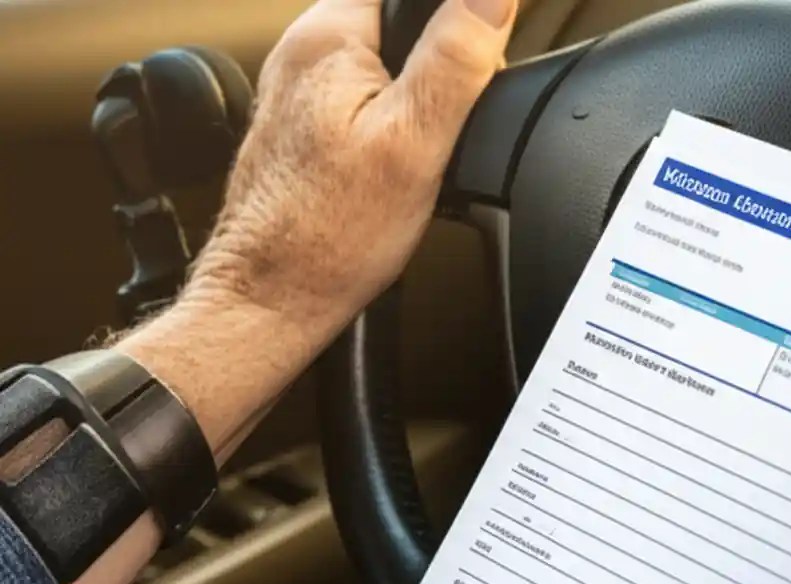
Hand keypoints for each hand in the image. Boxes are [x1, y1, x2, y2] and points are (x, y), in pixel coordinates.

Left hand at [117, 0, 514, 458]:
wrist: (272, 298)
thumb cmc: (330, 235)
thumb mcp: (417, 141)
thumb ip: (455, 58)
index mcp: (330, 34)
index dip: (456, 21)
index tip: (468, 67)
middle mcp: (303, 49)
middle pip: (401, 20)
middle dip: (439, 62)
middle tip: (441, 124)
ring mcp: (298, 86)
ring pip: (384, 59)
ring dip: (415, 96)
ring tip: (415, 149)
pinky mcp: (301, 122)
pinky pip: (363, 95)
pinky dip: (389, 121)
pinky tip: (389, 164)